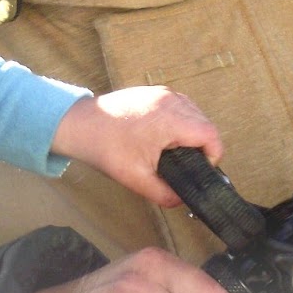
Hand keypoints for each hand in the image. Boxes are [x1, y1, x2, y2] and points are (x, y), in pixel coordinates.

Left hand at [51, 86, 221, 207]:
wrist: (79, 124)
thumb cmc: (105, 148)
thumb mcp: (136, 178)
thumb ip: (164, 193)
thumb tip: (181, 200)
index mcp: (171, 120)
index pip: (210, 135)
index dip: (213, 155)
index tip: (202, 170)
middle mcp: (171, 101)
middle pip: (205, 123)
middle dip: (203, 146)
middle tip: (188, 166)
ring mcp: (163, 93)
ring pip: (194, 112)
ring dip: (193, 132)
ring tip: (175, 152)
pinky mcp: (154, 92)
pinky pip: (179, 105)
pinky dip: (181, 121)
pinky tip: (165, 138)